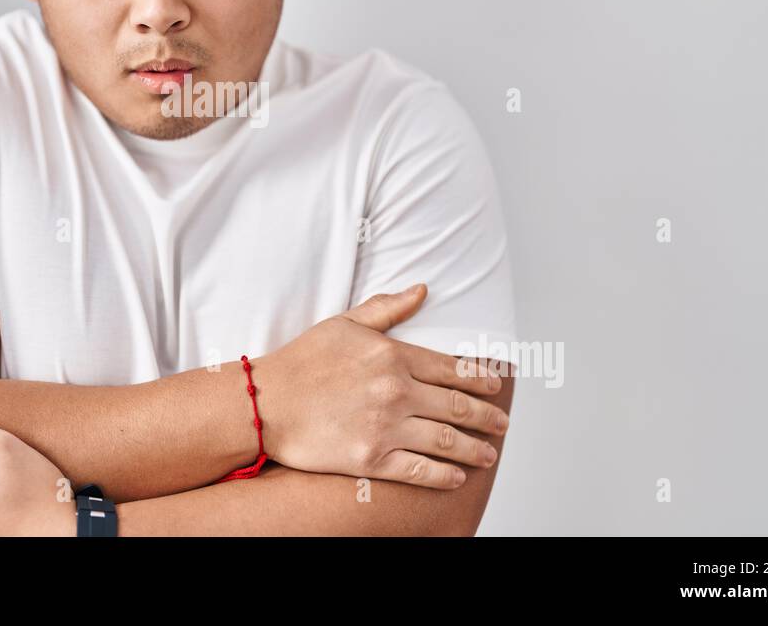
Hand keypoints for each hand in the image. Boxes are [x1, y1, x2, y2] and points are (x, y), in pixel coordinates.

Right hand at [253, 284, 510, 488]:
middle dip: (487, 416)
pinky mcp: (371, 460)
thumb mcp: (344, 324)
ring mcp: (385, 427)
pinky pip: (420, 470)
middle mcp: (395, 391)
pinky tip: (457, 476)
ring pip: (446, 441)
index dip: (481, 380)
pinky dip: (444, 475)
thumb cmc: (302, 361)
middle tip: (503, 423)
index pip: (452, 369)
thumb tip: (423, 290)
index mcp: (392, 355)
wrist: (265, 403)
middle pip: (458, 406)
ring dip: (474, 449)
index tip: (496, 386)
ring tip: (489, 455)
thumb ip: (388, 309)